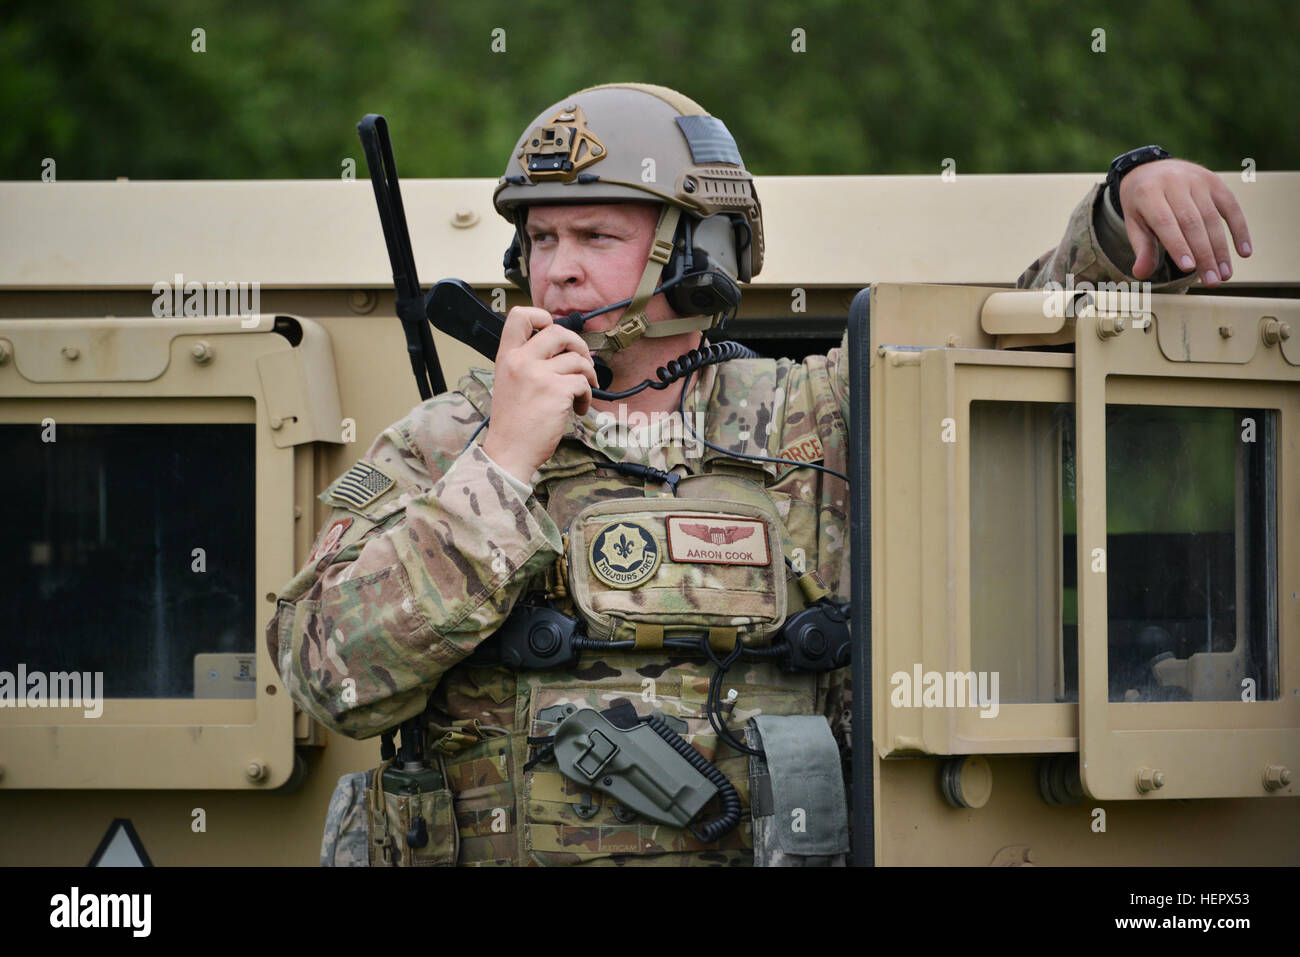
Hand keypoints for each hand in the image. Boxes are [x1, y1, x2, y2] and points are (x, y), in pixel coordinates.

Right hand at [481, 306, 598, 483]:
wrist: (509, 452)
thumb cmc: (512, 423)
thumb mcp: (509, 383)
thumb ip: (527, 363)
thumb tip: (561, 350)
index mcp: (506, 357)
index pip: (520, 316)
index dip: (542, 316)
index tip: (554, 332)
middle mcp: (521, 361)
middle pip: (558, 331)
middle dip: (578, 345)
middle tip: (583, 362)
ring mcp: (538, 375)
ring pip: (577, 359)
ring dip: (588, 374)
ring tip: (583, 391)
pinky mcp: (556, 391)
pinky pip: (583, 382)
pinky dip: (587, 396)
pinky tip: (579, 408)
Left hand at [1118, 159, 1251, 286]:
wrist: (1152, 168)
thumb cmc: (1142, 204)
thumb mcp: (1134, 223)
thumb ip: (1141, 248)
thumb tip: (1141, 274)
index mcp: (1148, 193)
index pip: (1166, 223)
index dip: (1178, 246)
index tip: (1189, 269)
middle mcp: (1174, 183)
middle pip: (1192, 223)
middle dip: (1204, 254)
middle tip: (1212, 281)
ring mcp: (1197, 180)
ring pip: (1212, 218)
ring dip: (1221, 249)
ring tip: (1224, 274)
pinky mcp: (1215, 182)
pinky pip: (1231, 207)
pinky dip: (1239, 230)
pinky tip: (1244, 252)